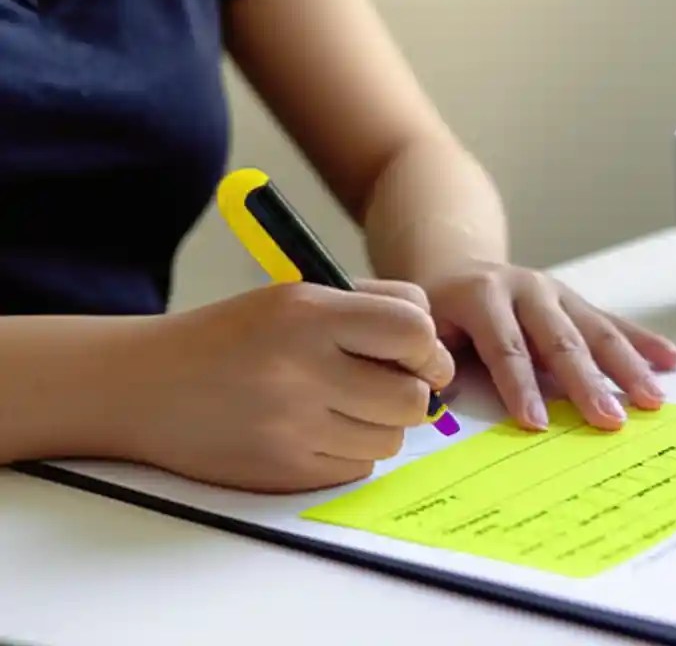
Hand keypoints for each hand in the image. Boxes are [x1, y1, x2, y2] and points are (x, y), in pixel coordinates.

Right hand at [131, 280, 453, 492]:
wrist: (146, 384)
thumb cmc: (237, 335)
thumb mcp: (298, 296)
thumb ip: (373, 310)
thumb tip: (438, 353)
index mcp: (309, 312)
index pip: (414, 329)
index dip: (428, 347)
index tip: (417, 354)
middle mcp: (302, 368)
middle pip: (412, 396)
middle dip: (410, 392)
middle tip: (384, 384)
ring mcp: (292, 426)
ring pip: (391, 438)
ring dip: (378, 425)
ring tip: (338, 406)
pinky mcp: (283, 471)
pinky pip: (357, 467)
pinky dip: (348, 452)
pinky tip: (313, 431)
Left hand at [420, 258, 675, 430]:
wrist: (456, 266)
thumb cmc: (437, 313)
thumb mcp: (422, 328)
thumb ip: (432, 361)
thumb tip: (438, 401)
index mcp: (482, 295)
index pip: (506, 346)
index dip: (520, 386)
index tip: (538, 424)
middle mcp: (527, 289)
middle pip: (561, 340)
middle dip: (587, 383)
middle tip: (610, 421)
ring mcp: (559, 293)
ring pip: (597, 331)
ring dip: (628, 367)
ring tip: (653, 400)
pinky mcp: (579, 302)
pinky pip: (616, 323)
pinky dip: (646, 343)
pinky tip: (674, 361)